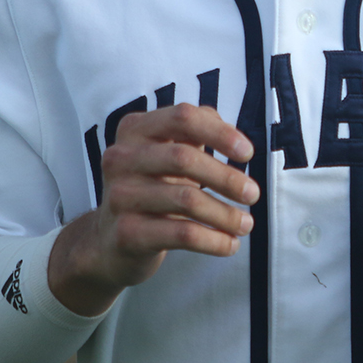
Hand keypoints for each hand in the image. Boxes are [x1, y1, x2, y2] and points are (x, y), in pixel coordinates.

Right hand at [48, 102, 255, 315]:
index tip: (247, 153)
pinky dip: (214, 240)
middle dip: (227, 177)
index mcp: (135, 130)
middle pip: (185, 157)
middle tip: (253, 194)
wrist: (109, 241)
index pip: (183, 117)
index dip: (220, 132)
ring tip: (246, 224)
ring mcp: (120, 196)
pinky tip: (229, 244)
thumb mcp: (168, 153)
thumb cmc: (151, 188)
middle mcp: (120, 158)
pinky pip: (182, 233)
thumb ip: (197, 132)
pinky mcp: (126, 233)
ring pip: (187, 199)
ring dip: (226, 214)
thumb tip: (234, 136)